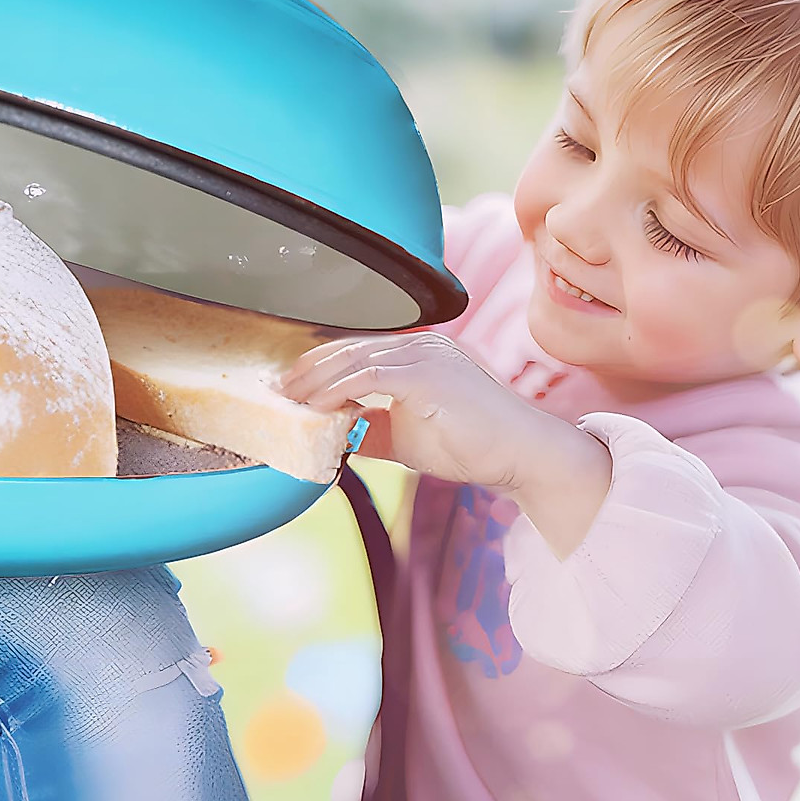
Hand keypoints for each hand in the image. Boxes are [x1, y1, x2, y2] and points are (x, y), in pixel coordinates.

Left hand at [280, 332, 611, 556]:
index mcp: (417, 353)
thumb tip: (335, 435)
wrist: (522, 455)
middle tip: (277, 388)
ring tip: (289, 399)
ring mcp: (426, 354)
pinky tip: (318, 407)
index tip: (288, 386)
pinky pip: (369, 378)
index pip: (356, 351)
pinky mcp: (428, 373)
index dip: (318, 366)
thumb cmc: (473, 444)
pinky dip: (338, 392)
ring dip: (315, 381)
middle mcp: (421, 345)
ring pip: (354, 359)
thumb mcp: (407, 436)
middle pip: (348, 348)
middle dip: (307, 368)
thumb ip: (372, 429)